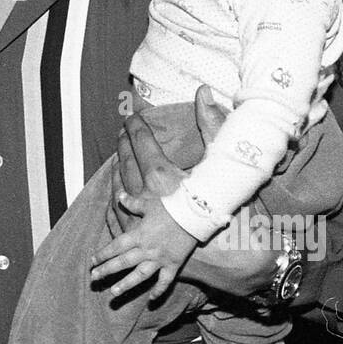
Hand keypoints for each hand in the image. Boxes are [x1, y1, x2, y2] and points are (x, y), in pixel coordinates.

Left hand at [90, 193, 197, 302]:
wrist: (193, 215)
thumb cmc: (170, 208)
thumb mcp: (148, 204)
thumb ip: (132, 203)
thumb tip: (119, 196)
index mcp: (138, 235)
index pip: (116, 247)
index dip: (103, 254)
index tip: (92, 261)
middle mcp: (147, 249)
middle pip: (123, 262)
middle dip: (107, 270)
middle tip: (94, 278)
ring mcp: (160, 259)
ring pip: (140, 275)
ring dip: (126, 284)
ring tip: (113, 292)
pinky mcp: (173, 264)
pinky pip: (165, 281)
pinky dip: (159, 291)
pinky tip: (151, 300)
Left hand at [108, 85, 228, 231]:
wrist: (228, 252)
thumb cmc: (225, 206)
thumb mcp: (220, 162)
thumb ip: (211, 123)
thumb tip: (203, 90)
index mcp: (161, 176)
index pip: (141, 143)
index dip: (135, 126)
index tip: (131, 117)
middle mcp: (144, 195)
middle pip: (125, 163)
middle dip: (123, 145)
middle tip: (122, 132)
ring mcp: (138, 218)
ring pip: (117, 188)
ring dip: (117, 166)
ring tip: (118, 154)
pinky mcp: (138, 236)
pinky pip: (117, 213)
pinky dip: (114, 198)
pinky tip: (115, 193)